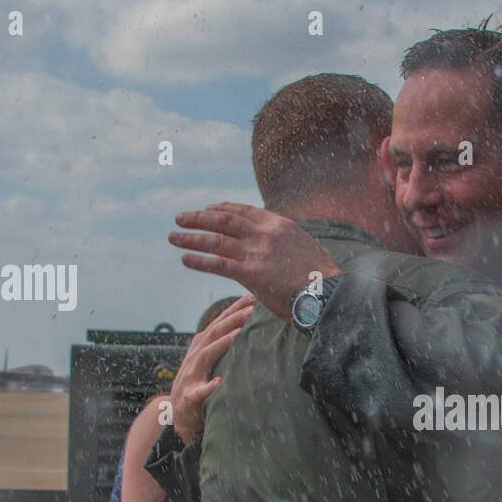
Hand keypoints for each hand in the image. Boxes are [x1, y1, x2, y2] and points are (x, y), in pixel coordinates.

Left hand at [169, 203, 340, 319]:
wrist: (328, 292)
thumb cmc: (322, 277)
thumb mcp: (308, 249)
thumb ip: (289, 244)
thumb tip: (284, 250)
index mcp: (279, 225)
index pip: (243, 210)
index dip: (221, 208)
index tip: (208, 209)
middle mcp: (265, 233)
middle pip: (224, 219)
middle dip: (199, 217)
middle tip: (180, 218)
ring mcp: (257, 252)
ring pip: (216, 239)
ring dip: (191, 237)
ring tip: (173, 237)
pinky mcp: (251, 273)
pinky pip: (218, 263)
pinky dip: (199, 260)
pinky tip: (186, 259)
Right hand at [169, 294, 254, 443]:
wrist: (180, 416)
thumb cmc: (200, 385)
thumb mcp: (209, 362)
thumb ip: (222, 345)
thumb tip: (246, 326)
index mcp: (201, 348)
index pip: (218, 324)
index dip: (233, 310)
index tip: (252, 297)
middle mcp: (195, 358)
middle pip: (213, 334)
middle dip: (232, 320)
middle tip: (251, 309)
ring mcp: (190, 377)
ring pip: (205, 356)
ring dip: (221, 344)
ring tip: (238, 334)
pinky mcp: (189, 398)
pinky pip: (198, 393)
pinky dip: (208, 387)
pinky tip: (218, 383)